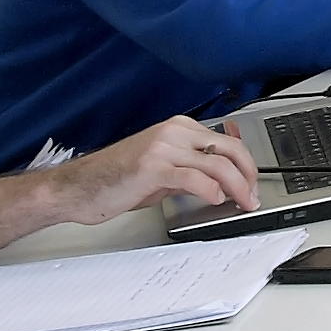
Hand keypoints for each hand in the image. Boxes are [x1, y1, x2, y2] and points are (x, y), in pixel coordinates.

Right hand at [0, 114, 255, 250]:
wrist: (77, 187)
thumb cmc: (114, 178)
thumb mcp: (160, 167)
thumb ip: (189, 167)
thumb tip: (220, 178)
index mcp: (178, 127)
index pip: (227, 141)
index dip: (245, 164)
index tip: (252, 183)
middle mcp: (174, 132)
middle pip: (229, 149)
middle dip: (248, 175)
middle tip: (253, 196)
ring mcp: (164, 148)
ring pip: (217, 163)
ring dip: (237, 186)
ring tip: (242, 202)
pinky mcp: (153, 168)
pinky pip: (193, 177)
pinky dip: (210, 189)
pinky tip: (216, 199)